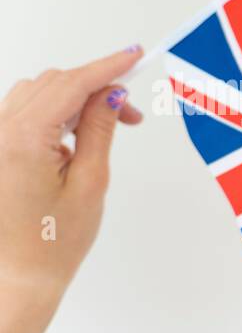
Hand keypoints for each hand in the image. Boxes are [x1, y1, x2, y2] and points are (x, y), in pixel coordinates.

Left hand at [0, 48, 143, 307]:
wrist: (18, 276)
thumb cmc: (54, 241)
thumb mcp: (90, 183)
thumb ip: (100, 131)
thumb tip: (110, 95)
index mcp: (23, 139)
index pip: (70, 85)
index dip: (105, 67)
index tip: (133, 55)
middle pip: (52, 84)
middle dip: (94, 88)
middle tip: (131, 115)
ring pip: (36, 94)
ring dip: (74, 100)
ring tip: (105, 128)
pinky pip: (23, 113)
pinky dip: (53, 114)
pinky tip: (75, 138)